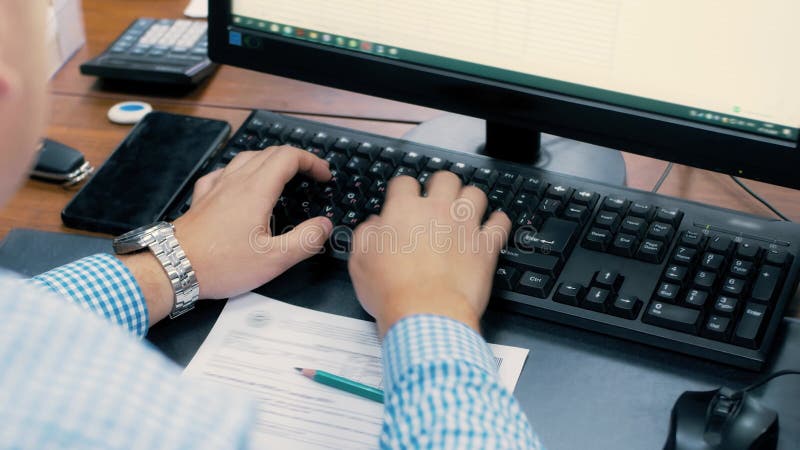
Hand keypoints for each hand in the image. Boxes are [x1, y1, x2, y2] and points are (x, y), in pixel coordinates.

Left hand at [122, 146, 332, 322]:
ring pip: (247, 157)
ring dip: (270, 160)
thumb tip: (324, 225)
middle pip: (270, 152)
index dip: (312, 161)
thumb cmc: (220, 265)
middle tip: (311, 175)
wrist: (172, 268)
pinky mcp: (202, 198)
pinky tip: (240, 182)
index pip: (289, 157)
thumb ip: (305, 240)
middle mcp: (236, 182)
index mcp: (256, 191)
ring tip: (283, 175)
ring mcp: (216, 187)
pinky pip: (224, 171)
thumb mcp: (274, 260)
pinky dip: (241, 170)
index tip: (324, 175)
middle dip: (296, 159)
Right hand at [348, 171, 510, 335]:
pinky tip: (494, 225)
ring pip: (476, 194)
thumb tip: (373, 225)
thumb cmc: (392, 291)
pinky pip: (501, 223)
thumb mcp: (359, 262)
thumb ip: (366, 235)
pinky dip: (499, 221)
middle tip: (439, 197)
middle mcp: (437, 211)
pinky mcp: (485, 246)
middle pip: (445, 178)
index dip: (404, 188)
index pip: (405, 182)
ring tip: (466, 209)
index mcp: (404, 210)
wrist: (424, 314)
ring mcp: (464, 226)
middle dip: (441, 185)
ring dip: (470, 199)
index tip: (404, 197)